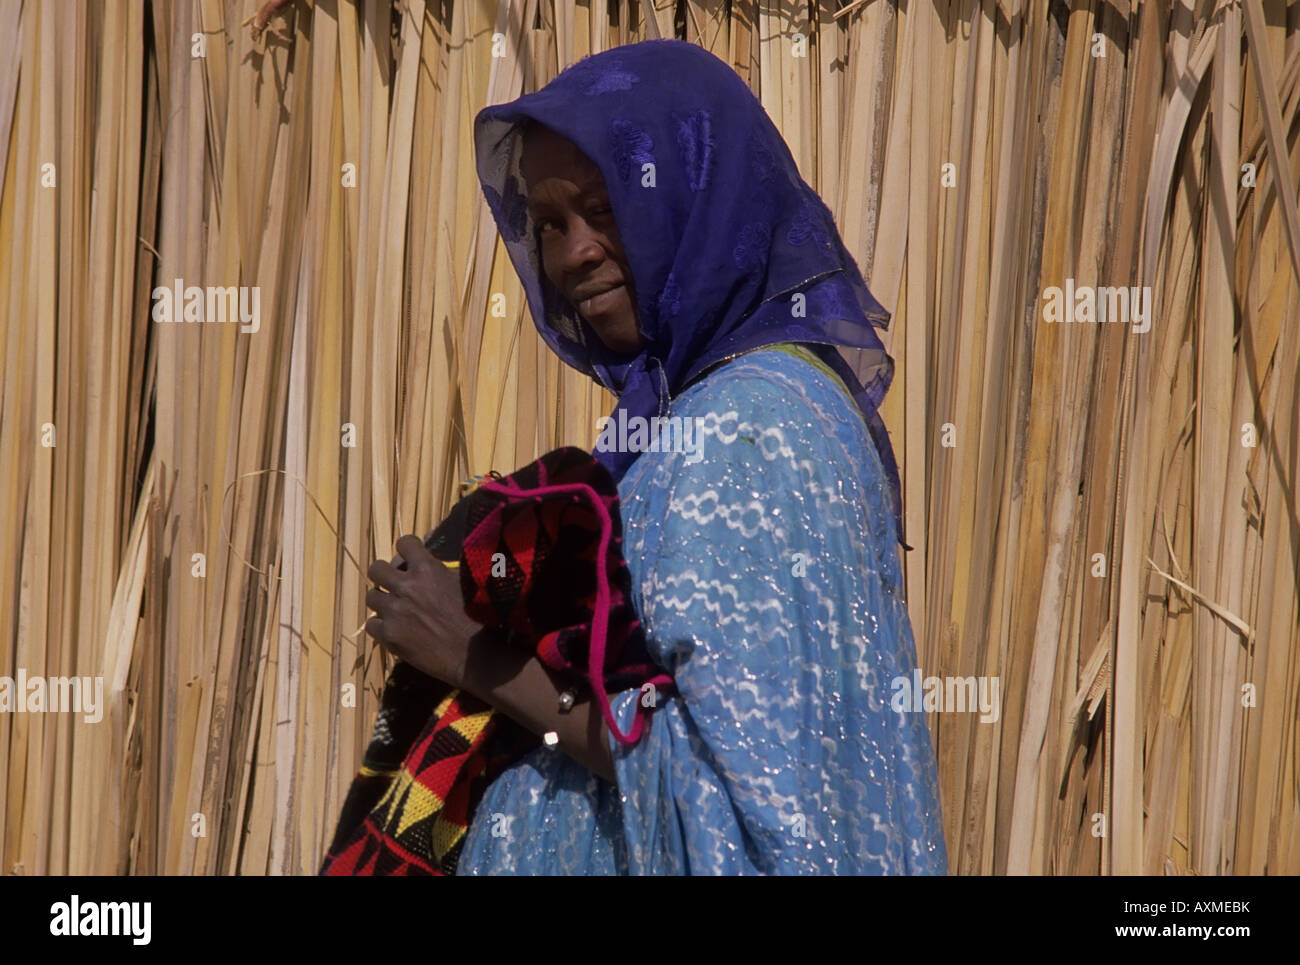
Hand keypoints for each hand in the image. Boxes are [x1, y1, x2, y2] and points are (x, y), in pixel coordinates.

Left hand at [365, 534, 480, 686]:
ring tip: (397, 610)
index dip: (407, 550)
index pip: (404, 543)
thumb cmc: (477, 617)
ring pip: (371, 596)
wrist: (474, 655)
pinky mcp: (390, 635)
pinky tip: (396, 630)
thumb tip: (431, 538)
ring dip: (383, 601)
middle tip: (395, 585)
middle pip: (376, 569)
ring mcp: (395, 611)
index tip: (411, 559)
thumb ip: (444, 563)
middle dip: (384, 575)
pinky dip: (382, 627)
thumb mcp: (464, 582)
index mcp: (427, 569)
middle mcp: (406, 587)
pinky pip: (371, 624)